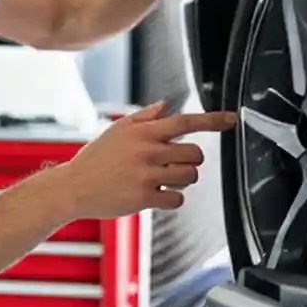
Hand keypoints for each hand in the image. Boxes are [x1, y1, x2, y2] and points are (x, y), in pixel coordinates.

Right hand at [53, 102, 237, 219]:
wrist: (74, 187)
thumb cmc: (96, 158)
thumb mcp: (116, 130)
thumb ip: (144, 117)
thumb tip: (166, 107)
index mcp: (143, 132)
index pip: (185, 121)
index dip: (212, 120)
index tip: (232, 119)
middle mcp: (148, 151)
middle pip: (195, 154)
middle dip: (189, 160)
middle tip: (172, 164)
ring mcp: (147, 175)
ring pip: (190, 177)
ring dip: (182, 180)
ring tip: (163, 180)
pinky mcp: (145, 197)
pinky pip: (177, 199)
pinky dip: (171, 199)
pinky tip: (155, 195)